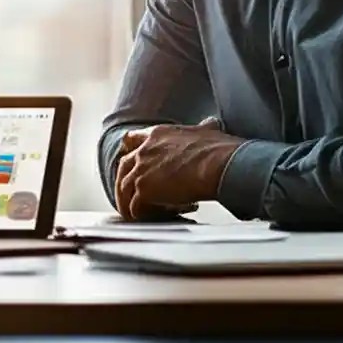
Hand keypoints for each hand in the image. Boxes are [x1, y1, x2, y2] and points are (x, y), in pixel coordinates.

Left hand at [114, 117, 241, 220]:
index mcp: (158, 134)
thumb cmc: (219, 149)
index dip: (130, 150)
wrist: (219, 164)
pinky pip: (134, 206)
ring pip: (124, 188)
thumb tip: (212, 122)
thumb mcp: (208, 131)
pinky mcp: (144, 189)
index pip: (133, 139)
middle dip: (124, 179)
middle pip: (123, 165)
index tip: (128, 156)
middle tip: (128, 192)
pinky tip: (147, 219)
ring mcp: (142, 169)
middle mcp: (145, 150)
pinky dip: (139, 214)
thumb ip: (205, 128)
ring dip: (128, 201)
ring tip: (134, 213)